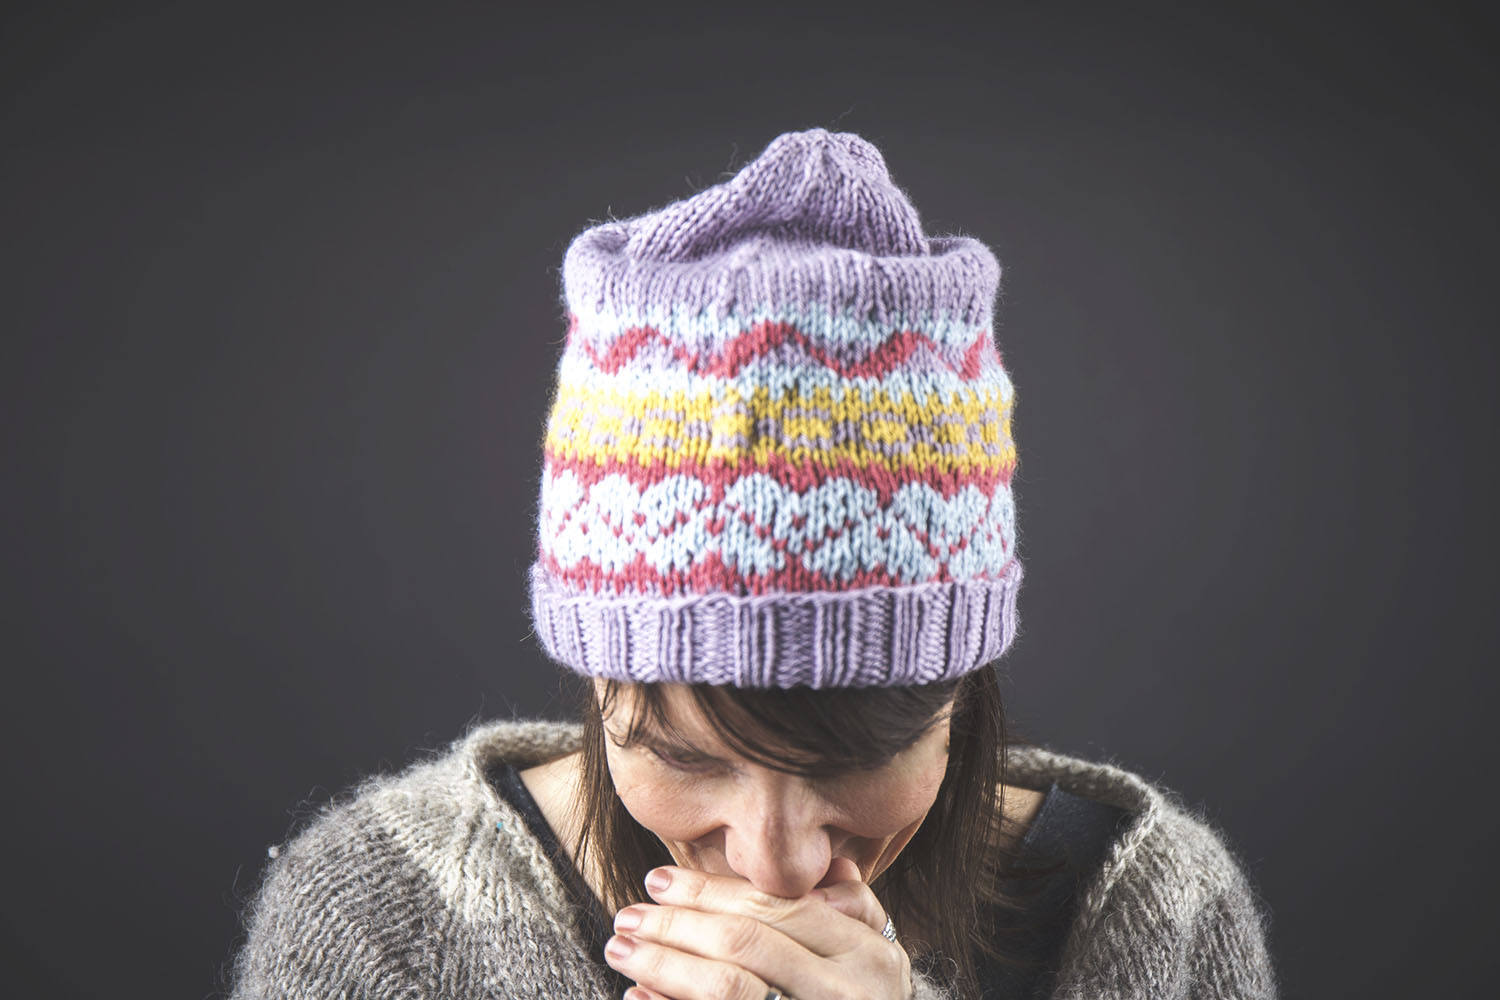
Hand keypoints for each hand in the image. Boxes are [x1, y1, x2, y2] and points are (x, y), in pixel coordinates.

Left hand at [605, 857, 911, 999]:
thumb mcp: (879, 962)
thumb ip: (854, 910)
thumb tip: (827, 868)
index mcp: (866, 954)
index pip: (774, 907)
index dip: (710, 890)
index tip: (658, 880)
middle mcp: (843, 991)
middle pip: (744, 942)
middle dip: (676, 922)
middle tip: (627, 915)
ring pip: (728, 986)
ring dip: (664, 963)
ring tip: (621, 949)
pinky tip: (637, 997)